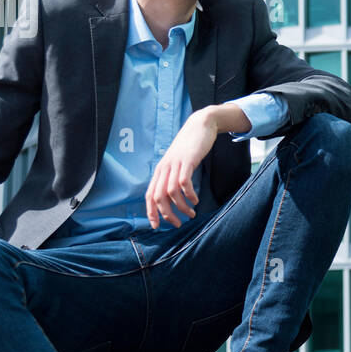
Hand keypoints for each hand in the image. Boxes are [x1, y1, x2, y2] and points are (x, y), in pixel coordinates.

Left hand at [146, 106, 220, 227]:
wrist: (200, 125)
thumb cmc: (190, 147)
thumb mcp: (177, 162)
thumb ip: (173, 177)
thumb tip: (173, 198)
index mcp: (160, 171)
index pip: (149, 195)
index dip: (151, 212)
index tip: (157, 226)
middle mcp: (164, 168)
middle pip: (158, 197)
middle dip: (167, 215)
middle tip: (178, 224)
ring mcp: (175, 164)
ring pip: (171, 192)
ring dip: (181, 207)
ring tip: (191, 213)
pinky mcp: (187, 161)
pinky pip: (184, 182)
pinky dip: (189, 194)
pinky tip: (195, 200)